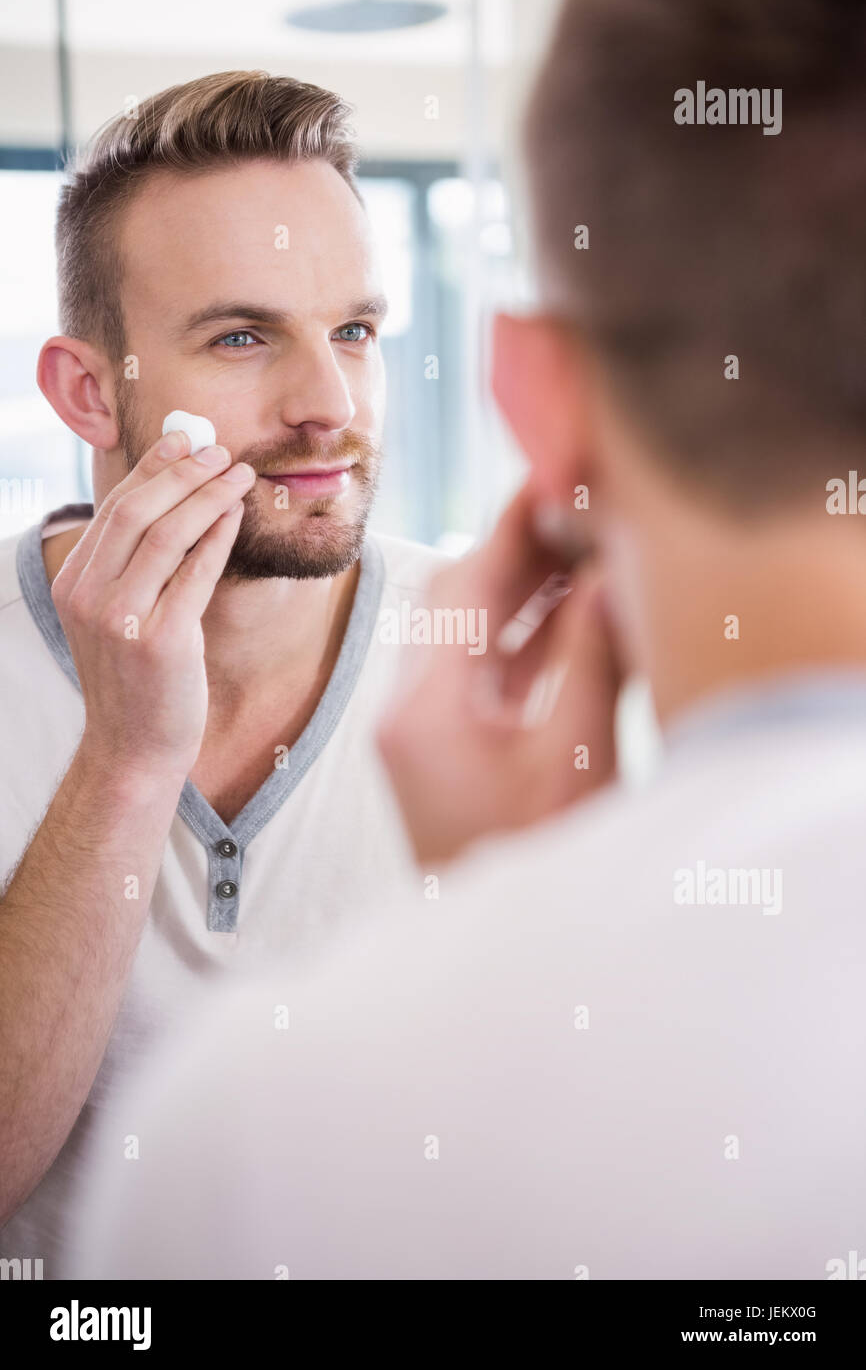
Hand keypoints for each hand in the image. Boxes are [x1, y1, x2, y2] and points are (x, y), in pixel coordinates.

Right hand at [51, 432, 255, 779]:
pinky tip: (237, 516)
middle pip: (136, 512)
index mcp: (73, 583)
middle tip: (220, 450)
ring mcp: (121, 618)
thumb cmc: (138, 679)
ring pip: (166, 535)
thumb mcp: (118, 615)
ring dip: (207, 496)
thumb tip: (173, 500)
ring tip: (239, 475)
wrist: (135, 747)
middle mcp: (88, 596)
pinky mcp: (160, 640)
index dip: (152, 468)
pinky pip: (195, 573)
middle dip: (182, 472)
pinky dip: (219, 537)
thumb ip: (131, 566)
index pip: (113, 508)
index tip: (184, 440)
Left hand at [377, 484, 623, 865]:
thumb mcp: (573, 752)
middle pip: (457, 601)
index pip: (462, 587)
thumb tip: (603, 575)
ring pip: (469, 634)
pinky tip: (568, 614)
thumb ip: (587, 658)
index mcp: (423, 710)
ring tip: (580, 550)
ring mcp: (424, 733)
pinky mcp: (447, 751)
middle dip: (517, 552)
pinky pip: (481, 673)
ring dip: (522, 593)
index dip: (509, 528)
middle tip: (572, 508)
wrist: (492, 956)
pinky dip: (522, 639)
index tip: (547, 478)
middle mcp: (409, 712)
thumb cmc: (531, 864)